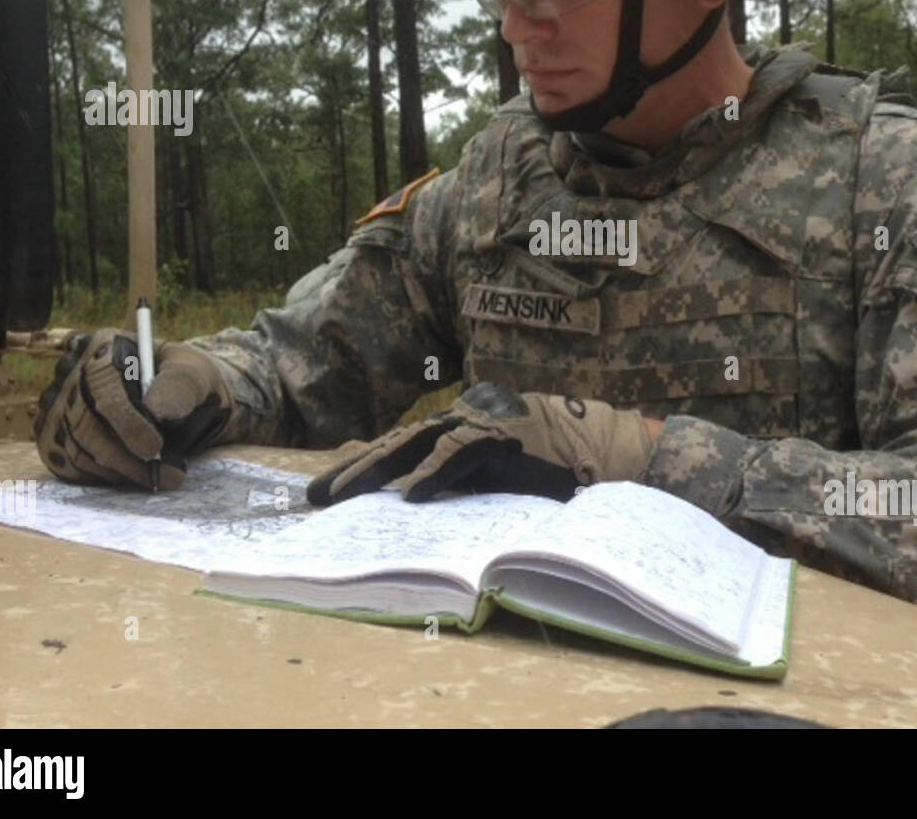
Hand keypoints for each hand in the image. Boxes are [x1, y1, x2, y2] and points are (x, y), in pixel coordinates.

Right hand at [34, 329, 232, 489]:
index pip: (101, 383)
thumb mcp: (197, 374)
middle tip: (165, 475)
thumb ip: (181, 387)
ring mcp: (59, 408)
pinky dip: (104, 478)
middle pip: (82, 420)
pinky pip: (69, 466)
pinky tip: (135, 477)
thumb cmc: (190, 383)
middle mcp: (72, 374)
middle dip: (125, 455)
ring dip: (120, 471)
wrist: (187, 404)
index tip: (155, 448)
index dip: (126, 420)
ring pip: (76, 448)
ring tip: (160, 477)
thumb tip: (157, 412)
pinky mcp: (56, 439)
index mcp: (104, 347)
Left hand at [306, 382, 653, 505]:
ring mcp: (483, 425)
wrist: (605, 444)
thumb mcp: (494, 464)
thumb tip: (408, 491)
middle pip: (394, 443)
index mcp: (459, 426)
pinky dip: (434, 474)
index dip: (358, 461)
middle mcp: (464, 419)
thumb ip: (454, 472)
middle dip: (351, 469)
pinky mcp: (504, 439)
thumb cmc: (552, 459)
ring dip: (376, 470)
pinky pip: (461, 456)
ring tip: (342, 495)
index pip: (397, 442)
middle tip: (312, 497)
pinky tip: (410, 495)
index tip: (321, 484)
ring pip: (416, 445)